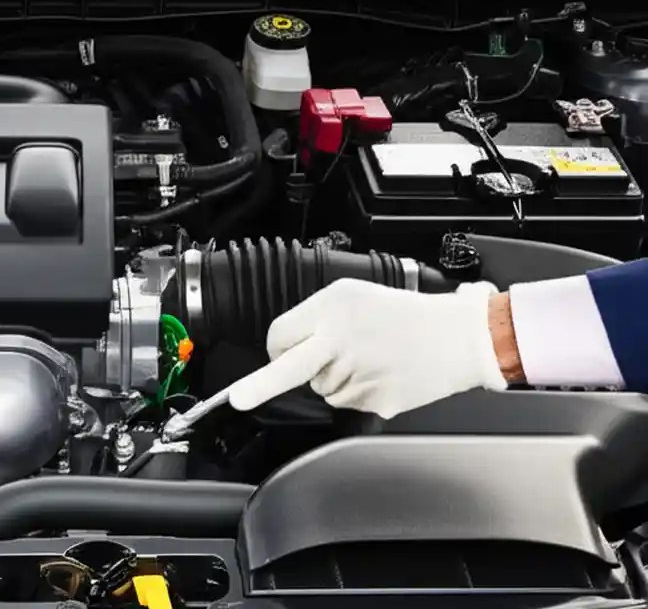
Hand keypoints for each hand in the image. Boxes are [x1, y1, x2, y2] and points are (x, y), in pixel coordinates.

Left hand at [227, 279, 508, 418]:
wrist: (462, 338)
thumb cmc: (410, 315)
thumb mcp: (355, 296)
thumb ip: (317, 319)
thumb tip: (285, 349)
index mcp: (333, 309)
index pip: (280, 334)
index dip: (276, 348)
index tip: (270, 357)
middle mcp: (340, 341)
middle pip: (289, 369)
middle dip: (258, 386)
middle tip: (237, 399)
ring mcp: (357, 374)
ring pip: (322, 389)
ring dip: (334, 378)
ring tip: (369, 358)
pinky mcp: (374, 401)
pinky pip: (347, 404)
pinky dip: (358, 393)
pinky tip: (381, 373)